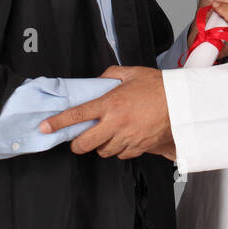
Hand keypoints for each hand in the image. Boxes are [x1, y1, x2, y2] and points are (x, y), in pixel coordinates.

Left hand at [40, 67, 174, 160]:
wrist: (182, 103)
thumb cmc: (159, 87)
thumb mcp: (132, 73)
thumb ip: (110, 75)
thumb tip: (98, 80)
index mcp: (111, 103)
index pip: (78, 114)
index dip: (58, 123)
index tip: (45, 127)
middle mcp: (116, 123)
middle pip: (85, 143)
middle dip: (76, 144)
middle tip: (76, 140)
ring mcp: (127, 138)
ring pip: (103, 151)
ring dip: (100, 146)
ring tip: (105, 136)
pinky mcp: (139, 148)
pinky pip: (121, 155)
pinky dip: (118, 149)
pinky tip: (122, 139)